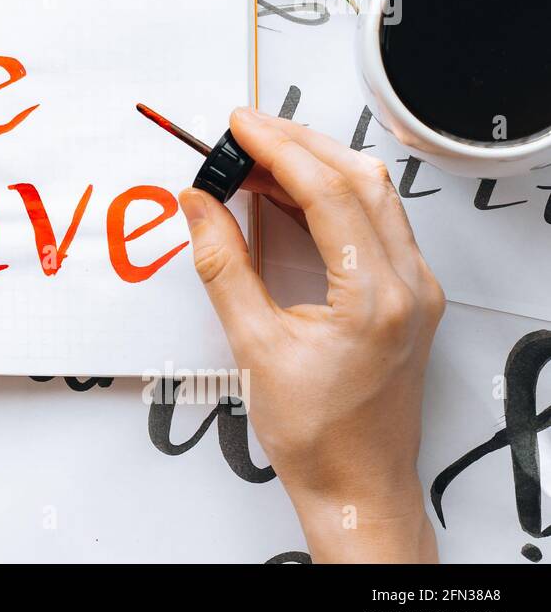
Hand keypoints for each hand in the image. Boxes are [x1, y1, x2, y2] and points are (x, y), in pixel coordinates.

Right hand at [179, 107, 443, 562]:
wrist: (357, 486)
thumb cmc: (317, 436)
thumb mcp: (254, 346)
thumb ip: (222, 266)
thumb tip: (198, 206)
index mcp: (375, 297)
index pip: (328, 193)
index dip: (277, 149)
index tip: (237, 125)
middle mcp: (408, 285)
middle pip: (359, 181)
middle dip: (298, 144)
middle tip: (242, 131)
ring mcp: (414, 289)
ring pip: (373, 196)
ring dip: (316, 166)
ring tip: (258, 157)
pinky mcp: (406, 296)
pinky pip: (375, 222)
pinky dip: (331, 196)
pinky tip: (289, 196)